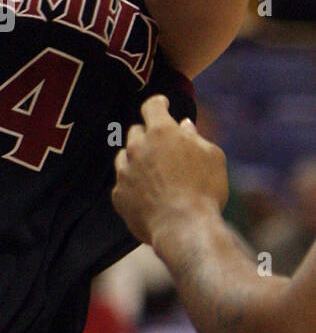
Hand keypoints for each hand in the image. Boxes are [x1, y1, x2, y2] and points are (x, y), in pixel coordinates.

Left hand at [112, 95, 228, 247]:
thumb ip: (195, 137)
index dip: (158, 103)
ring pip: (126, 156)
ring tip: (157, 176)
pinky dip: (134, 186)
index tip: (163, 104)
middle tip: (164, 149)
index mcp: (161, 132)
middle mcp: (137, 147)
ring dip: (138, 160)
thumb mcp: (212, 157)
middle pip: (137, 132)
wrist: (185, 228)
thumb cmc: (205, 190)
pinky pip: (124, 184)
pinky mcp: (119, 194)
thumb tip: (184, 125)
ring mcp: (124, 170)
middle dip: (149, 136)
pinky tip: (149, 197)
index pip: (152, 106)